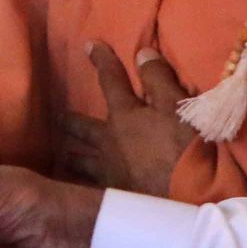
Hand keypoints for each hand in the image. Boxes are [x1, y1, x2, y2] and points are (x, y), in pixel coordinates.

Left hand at [54, 42, 199, 196]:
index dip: (102, 61)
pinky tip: (77, 191)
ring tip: (62, 156)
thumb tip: (141, 52)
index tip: (89, 45)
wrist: (190, 202)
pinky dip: (81, 185)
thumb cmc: (187, 150)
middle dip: (68, 119)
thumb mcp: (179, 109)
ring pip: (79, 160)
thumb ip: (160, 80)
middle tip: (56, 117)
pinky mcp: (113, 197)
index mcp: (125, 117)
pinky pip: (89, 187)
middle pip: (81, 126)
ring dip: (71, 155)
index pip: (111, 81)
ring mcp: (108, 172)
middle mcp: (108, 143)